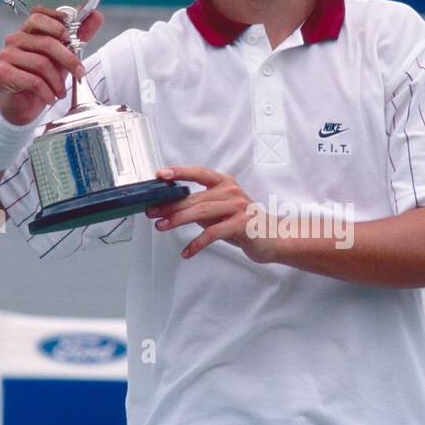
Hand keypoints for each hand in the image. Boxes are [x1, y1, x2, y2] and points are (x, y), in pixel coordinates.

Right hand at [0, 7, 103, 124]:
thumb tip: (96, 15)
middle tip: (79, 73)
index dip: (57, 23)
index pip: (38, 15)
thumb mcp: (63, 56)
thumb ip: (79, 36)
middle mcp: (14, 39)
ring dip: (58, 82)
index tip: (71, 37)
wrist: (21, 105)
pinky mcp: (4, 73)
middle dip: (68, 59)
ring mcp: (7, 55)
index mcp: (28, 31)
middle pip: (47, 42)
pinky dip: (47, 92)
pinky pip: (33, 81)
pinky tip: (50, 98)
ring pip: (41, 64)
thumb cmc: (41, 78)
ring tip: (61, 92)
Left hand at [145, 165, 276, 262]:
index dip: (179, 172)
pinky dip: (196, 244)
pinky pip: (213, 233)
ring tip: (161, 226)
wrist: (272, 237)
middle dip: (170, 205)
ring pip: (201, 212)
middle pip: (194, 197)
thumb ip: (201, 207)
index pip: (199, 173)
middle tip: (152, 212)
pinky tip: (186, 252)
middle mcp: (231, 191)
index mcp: (225, 183)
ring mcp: (238, 207)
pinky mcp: (242, 224)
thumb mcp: (221, 211)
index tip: (160, 174)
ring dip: (177, 220)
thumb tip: (171, 208)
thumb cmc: (243, 224)